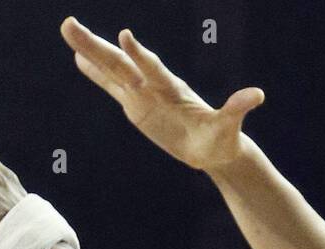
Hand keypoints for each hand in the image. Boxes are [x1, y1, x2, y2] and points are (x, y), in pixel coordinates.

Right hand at [61, 17, 262, 172]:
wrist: (214, 147)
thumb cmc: (222, 139)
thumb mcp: (229, 128)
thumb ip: (237, 109)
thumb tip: (257, 95)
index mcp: (172, 90)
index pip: (152, 69)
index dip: (139, 55)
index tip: (124, 36)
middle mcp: (154, 86)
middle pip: (121, 62)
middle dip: (96, 45)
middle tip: (70, 24)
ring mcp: (143, 94)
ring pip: (112, 69)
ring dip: (90, 52)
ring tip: (67, 30)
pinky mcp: (136, 106)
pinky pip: (112, 87)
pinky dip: (96, 74)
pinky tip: (79, 60)